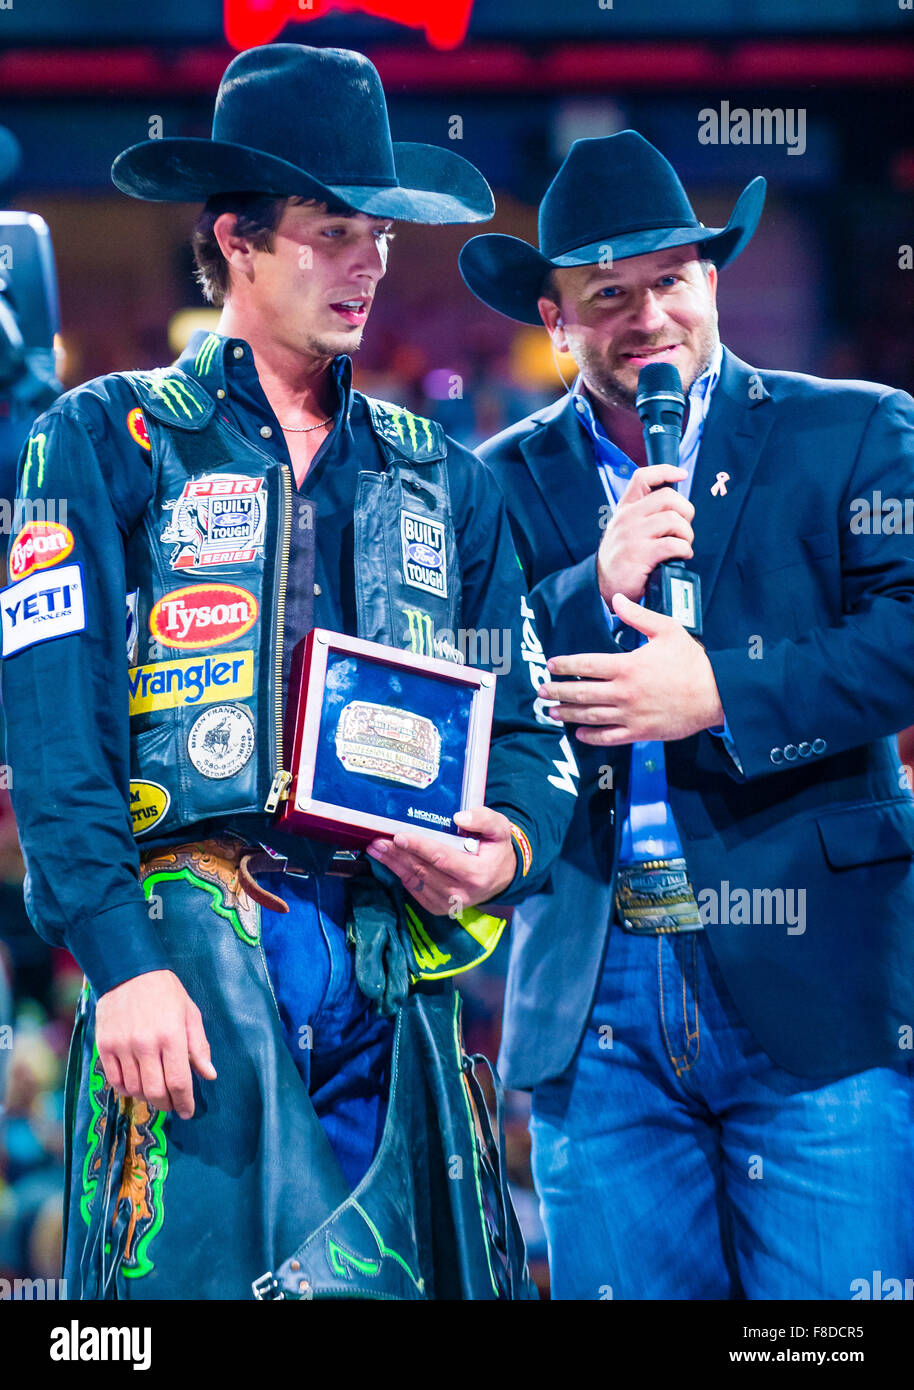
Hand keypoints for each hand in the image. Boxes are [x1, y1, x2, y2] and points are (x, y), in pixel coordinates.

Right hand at [95, 969, 216, 1119]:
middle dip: (166, 1104)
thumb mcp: (190, 1013)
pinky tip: (135, 1084)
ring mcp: (122, 1046)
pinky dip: (126, 1089)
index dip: (185, 1102)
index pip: (179, 1081)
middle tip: (172, 1105)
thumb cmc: (165, 992)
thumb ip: (199, 1046)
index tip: (188, 1111)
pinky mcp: (104, 1046)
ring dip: (147, 1097)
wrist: (128, 971)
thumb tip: (209, 1075)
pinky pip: (115, 1080)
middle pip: (155, 1091)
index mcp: (171, 1035)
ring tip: (155, 1093)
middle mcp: (145, 1044)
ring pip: (134, 1089)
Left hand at [365, 806, 516, 916]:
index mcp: (477, 874)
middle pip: (423, 871)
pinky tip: (389, 860)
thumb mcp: (500, 828)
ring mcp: (448, 904)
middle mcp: (461, 893)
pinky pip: (414, 889)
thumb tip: (458, 817)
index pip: (442, 859)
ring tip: (376, 848)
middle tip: (378, 840)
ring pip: (415, 881)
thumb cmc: (496, 849)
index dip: (419, 847)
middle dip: (398, 855)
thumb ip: (483, 819)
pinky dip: (400, 874)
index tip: (400, 836)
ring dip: (393, 864)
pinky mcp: (438, 907)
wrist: (501, 877)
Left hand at [541, 593, 724, 744]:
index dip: (565, 666)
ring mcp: (630, 714)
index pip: (585, 665)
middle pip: (581, 693)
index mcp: (627, 666)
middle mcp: (624, 692)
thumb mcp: (667, 630)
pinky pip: (609, 737)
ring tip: (551, 712)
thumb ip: (638, 616)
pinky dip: (591, 736)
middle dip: (557, 691)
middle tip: (542, 691)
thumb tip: (617, 599)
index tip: (550, 665)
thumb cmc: (692, 661)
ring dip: (567, 714)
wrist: (716, 694)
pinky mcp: (640, 732)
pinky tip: (579, 733)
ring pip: (590, 716)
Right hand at [597, 464, 693, 604]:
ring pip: (674, 520)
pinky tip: (681, 556)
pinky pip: (673, 544)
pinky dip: (684, 550)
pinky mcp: (640, 555)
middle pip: (667, 497)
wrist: (605, 587)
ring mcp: (632, 536)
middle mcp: (627, 519)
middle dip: (686, 511)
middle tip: (684, 528)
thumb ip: (643, 516)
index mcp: (624, 510)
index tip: (682, 474)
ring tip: (683, 545)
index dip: (665, 471)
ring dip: (687, 534)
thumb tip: (675, 507)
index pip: (643, 478)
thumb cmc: (622, 560)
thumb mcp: (625, 531)